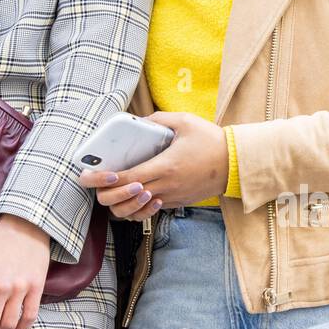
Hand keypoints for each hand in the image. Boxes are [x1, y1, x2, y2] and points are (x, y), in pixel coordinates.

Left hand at [77, 112, 227, 218]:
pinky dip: (139, 204)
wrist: (237, 164)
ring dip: (123, 202)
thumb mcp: (185, 121)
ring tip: (116, 188)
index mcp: (165, 166)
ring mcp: (172, 197)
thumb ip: (158, 119)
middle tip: (99, 183)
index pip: (127, 178)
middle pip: (127, 198)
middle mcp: (166, 186)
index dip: (106, 179)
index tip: (92, 175)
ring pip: (137, 209)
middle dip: (107, 194)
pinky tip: (137, 190)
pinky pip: (151, 208)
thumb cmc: (211, 140)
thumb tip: (137, 121)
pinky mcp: (178, 202)